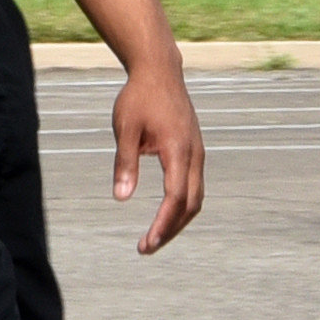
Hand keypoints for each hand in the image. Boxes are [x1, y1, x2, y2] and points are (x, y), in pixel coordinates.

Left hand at [113, 68, 206, 256]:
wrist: (160, 71)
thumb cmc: (139, 97)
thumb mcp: (125, 128)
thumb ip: (125, 163)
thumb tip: (121, 198)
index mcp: (178, 150)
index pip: (175, 197)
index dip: (163, 224)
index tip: (148, 242)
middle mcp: (194, 154)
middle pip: (191, 205)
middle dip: (171, 230)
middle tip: (146, 247)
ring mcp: (197, 153)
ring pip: (196, 198)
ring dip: (178, 221)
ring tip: (154, 237)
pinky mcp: (195, 151)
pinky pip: (194, 186)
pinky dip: (182, 205)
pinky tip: (165, 214)